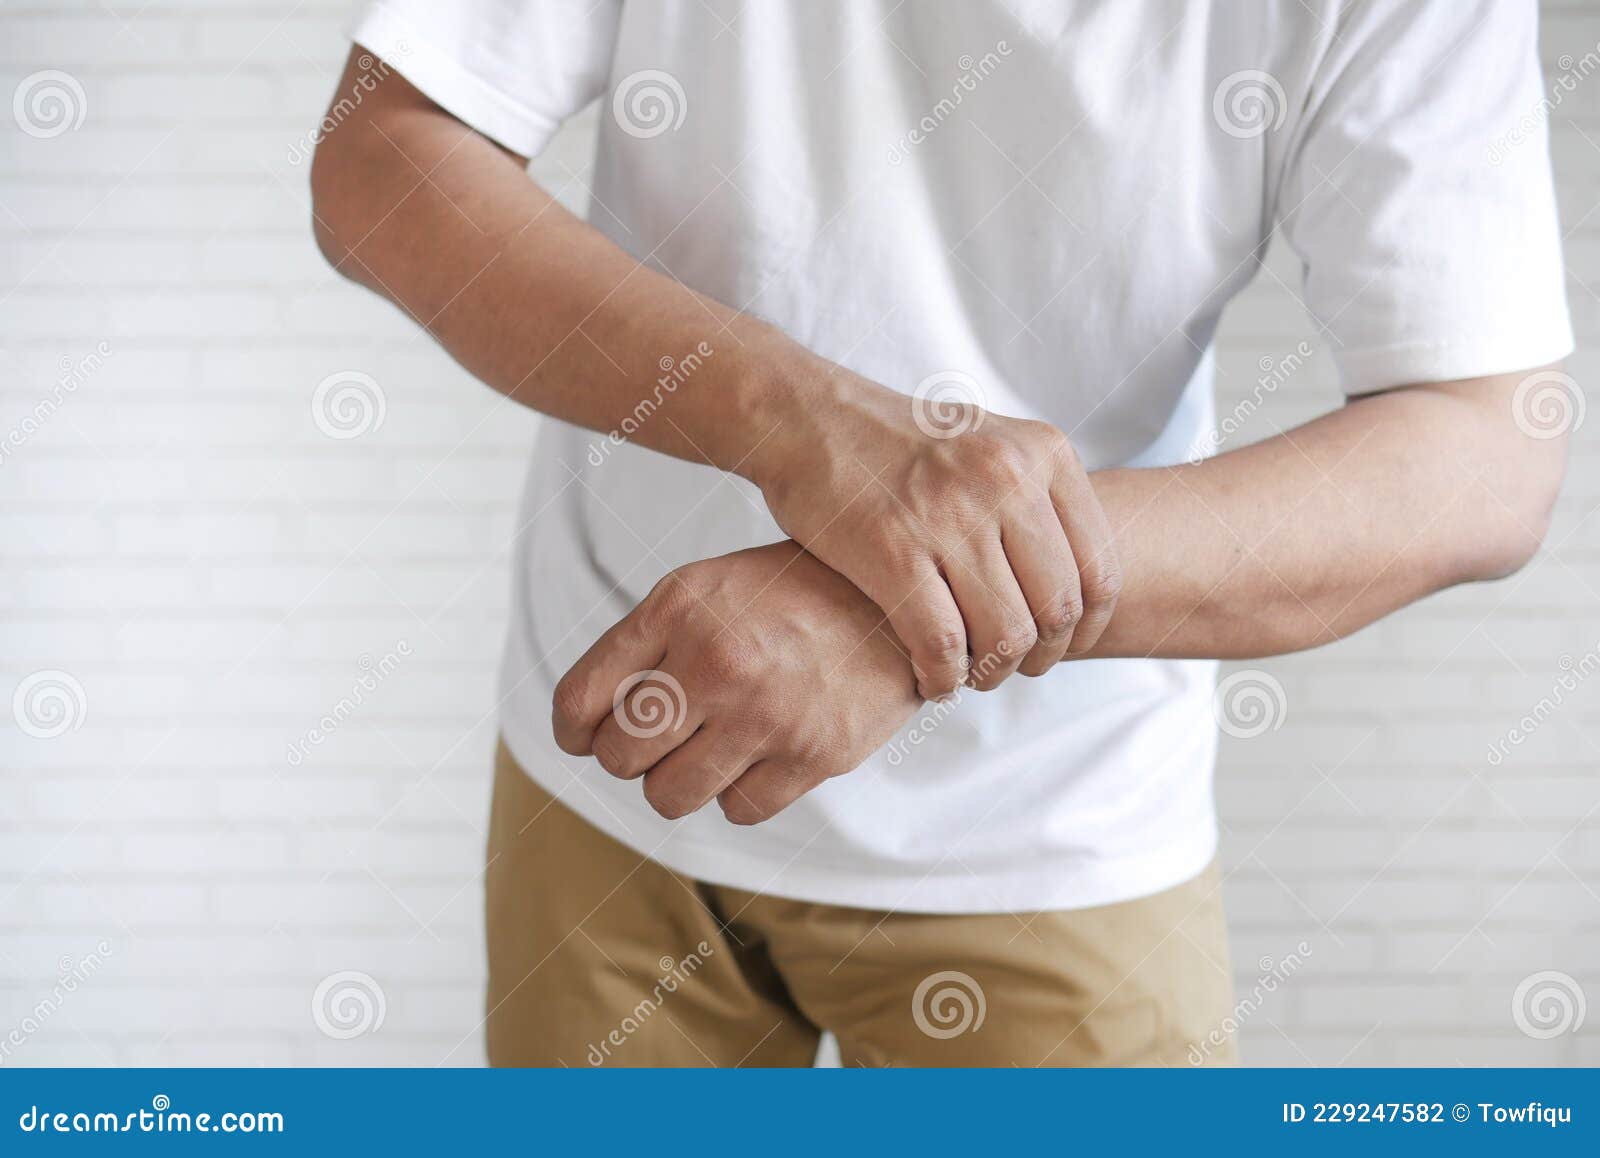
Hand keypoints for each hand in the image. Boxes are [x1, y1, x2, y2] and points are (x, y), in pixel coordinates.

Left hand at [551, 542, 920, 823]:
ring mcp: (766, 713)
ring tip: (701, 754)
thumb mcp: (707, 586)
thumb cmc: (789, 594)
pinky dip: (736, 794)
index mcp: (678, 608)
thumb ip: (647, 641)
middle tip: (655, 741)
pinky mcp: (814, 755)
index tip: (583, 736)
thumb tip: (587, 721)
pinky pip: (737, 811)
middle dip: (627, 756)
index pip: (580, 699)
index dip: (572, 730)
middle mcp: (717, 660)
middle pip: (619, 757)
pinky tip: (753, 758)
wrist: (900, 601)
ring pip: (669, 796)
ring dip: (675, 783)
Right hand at [747, 369, 1120, 699]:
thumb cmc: (901, 444)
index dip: (1088, 628)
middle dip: (1039, 657)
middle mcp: (1006, 479)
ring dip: (991, 673)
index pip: (1099, 569)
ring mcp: (949, 514)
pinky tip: (931, 676)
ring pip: (1005, 635)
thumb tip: (1079, 583)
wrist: (809, 419)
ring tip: (971, 673)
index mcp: (1043, 454)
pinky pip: (941, 643)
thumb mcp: (992, 442)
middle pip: (1058, 610)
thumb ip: (1039, 498)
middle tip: (1012, 666)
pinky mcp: (892, 549)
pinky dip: (942, 677)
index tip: (1065, 646)